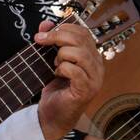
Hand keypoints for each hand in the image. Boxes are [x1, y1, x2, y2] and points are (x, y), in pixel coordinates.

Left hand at [34, 19, 104, 139]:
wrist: (52, 116)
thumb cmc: (55, 89)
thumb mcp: (51, 60)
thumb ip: (51, 41)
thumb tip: (45, 23)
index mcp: (92, 56)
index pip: (83, 32)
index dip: (63, 28)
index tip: (43, 32)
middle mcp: (97, 66)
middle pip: (82, 39)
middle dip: (57, 36)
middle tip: (41, 41)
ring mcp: (94, 79)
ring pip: (80, 54)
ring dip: (61, 55)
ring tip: (55, 64)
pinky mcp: (86, 90)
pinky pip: (75, 70)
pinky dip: (62, 69)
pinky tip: (57, 74)